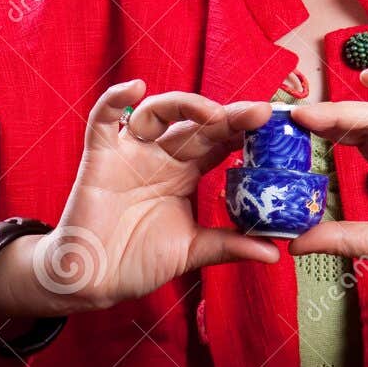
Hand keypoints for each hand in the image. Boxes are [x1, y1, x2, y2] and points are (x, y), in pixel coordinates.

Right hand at [0, 79, 280, 318]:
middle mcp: (161, 155)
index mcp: (185, 172)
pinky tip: (135, 87)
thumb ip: (229, 245)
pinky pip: (104, 119)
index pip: (219, 142)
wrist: (93, 279)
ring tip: (212, 114)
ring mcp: (130, 152)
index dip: (243, 131)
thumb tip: (275, 252)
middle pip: (196, 124)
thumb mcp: (192, 252)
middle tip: (256, 113)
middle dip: (227, 116)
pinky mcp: (100, 155)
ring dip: (184, 105)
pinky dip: (116, 98)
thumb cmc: (138, 261)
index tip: (272, 127)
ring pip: (157, 112)